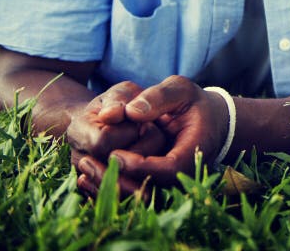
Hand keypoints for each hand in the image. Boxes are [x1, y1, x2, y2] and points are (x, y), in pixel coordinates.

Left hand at [77, 76, 229, 196]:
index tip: (114, 152)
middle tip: (87, 163)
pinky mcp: (154, 185)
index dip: (139, 166)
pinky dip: (108, 188)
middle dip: (116, 179)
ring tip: (83, 169)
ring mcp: (167, 184)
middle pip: (148, 191)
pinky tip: (86, 178)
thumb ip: (158, 98)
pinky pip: (130, 195)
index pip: (166, 170)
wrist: (206, 121)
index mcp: (191, 152)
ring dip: (108, 187)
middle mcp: (180, 175)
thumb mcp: (180, 90)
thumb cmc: (192, 103)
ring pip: (136, 198)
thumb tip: (131, 111)